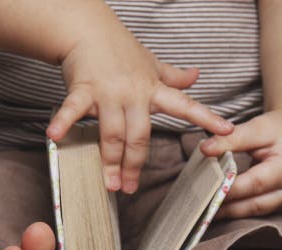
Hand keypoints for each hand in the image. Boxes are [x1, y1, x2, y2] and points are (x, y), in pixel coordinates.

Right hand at [46, 24, 233, 192]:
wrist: (87, 28)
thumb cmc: (120, 49)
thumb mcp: (152, 63)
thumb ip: (174, 77)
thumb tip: (197, 76)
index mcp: (153, 90)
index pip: (185, 106)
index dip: (206, 118)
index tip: (227, 130)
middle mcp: (134, 94)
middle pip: (139, 136)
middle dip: (135, 165)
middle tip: (130, 189)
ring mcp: (109, 92)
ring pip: (112, 133)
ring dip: (110, 161)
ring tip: (109, 185)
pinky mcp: (83, 88)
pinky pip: (74, 109)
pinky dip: (64, 123)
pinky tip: (55, 138)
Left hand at [200, 109, 281, 218]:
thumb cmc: (280, 130)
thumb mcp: (258, 127)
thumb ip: (232, 138)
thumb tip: (205, 149)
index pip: (255, 183)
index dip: (230, 188)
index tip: (205, 188)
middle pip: (254, 204)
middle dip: (226, 206)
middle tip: (200, 206)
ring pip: (255, 212)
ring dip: (230, 212)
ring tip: (206, 210)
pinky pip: (258, 211)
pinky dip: (239, 210)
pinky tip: (221, 207)